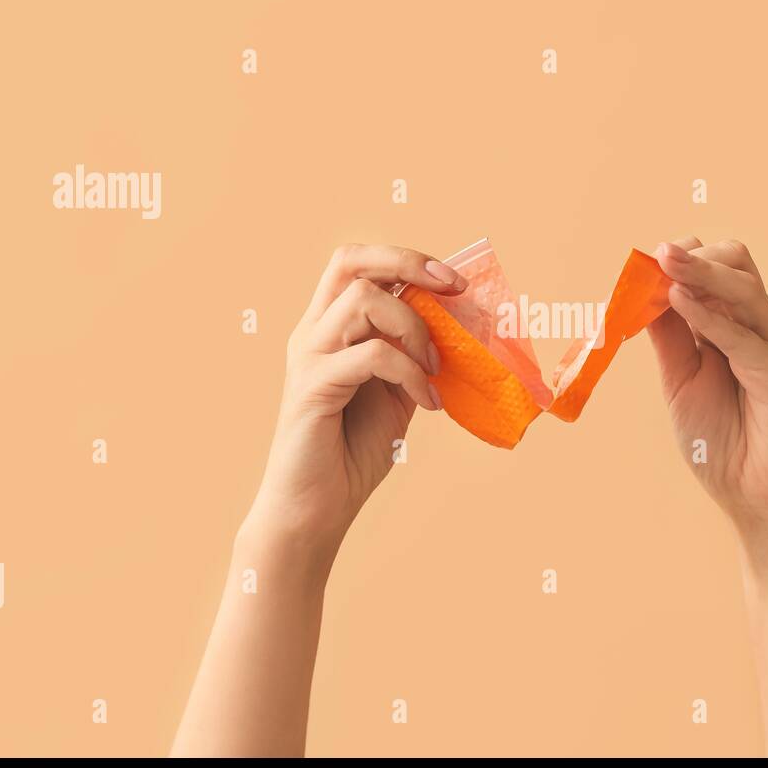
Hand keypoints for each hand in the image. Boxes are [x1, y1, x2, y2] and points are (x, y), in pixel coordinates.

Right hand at [245, 244, 466, 566]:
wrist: (316, 507)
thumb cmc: (352, 451)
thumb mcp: (396, 392)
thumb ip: (413, 355)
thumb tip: (458, 324)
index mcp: (330, 328)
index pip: (358, 264)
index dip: (407, 260)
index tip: (454, 280)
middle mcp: (313, 332)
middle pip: (351, 261)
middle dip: (408, 263)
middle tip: (452, 289)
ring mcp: (309, 356)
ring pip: (364, 300)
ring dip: (414, 329)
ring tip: (434, 369)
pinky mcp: (312, 386)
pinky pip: (371, 354)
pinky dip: (410, 372)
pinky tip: (426, 402)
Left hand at [648, 238, 767, 537]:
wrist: (756, 499)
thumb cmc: (723, 445)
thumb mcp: (681, 382)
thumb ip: (671, 339)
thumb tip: (647, 293)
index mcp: (731, 329)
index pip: (712, 275)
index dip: (681, 263)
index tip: (646, 260)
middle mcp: (755, 330)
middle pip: (736, 267)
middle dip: (697, 255)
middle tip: (660, 252)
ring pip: (744, 289)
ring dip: (702, 271)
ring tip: (666, 260)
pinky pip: (743, 335)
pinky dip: (709, 316)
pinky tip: (680, 303)